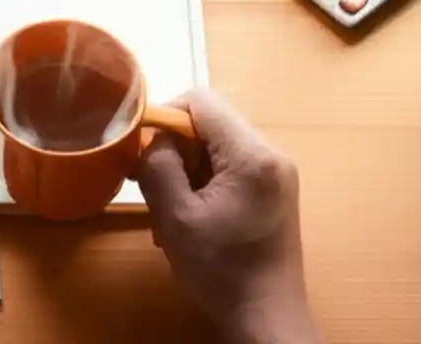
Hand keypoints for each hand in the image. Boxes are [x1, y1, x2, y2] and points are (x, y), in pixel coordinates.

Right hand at [136, 90, 321, 343]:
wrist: (266, 318)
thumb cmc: (221, 271)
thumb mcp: (176, 217)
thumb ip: (159, 166)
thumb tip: (153, 138)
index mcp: (253, 155)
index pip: (201, 101)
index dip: (165, 117)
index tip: (144, 151)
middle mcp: (271, 154)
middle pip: (210, 122)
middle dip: (176, 147)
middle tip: (154, 185)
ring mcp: (276, 173)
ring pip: (216, 145)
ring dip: (187, 168)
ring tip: (174, 208)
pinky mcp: (272, 190)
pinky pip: (229, 166)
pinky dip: (204, 181)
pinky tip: (193, 215)